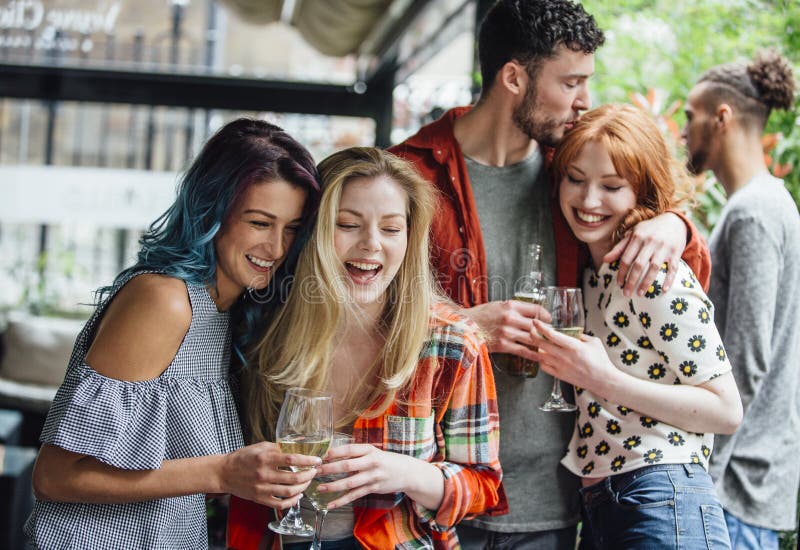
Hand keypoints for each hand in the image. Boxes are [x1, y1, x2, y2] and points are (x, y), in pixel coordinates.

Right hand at [219, 442, 318, 508]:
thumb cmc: (243, 457)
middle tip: (314, 471)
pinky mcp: (259, 499)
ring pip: (290, 491)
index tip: (317, 460)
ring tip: (308, 481)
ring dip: (303, 487)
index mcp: (265, 458)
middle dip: (309, 475)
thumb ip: (278, 447)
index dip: (308, 460)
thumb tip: (298, 445)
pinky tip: (298, 495)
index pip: (292, 459)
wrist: (224, 472)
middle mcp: (264, 474)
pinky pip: (280, 503)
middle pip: (294, 477)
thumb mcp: (260, 446)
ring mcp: (262, 488)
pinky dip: (292, 501)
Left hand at [314, 444, 440, 509]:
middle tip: (315, 471)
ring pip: (350, 482)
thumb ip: (356, 454)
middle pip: (347, 465)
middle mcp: (371, 462)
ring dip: (333, 486)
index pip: (349, 449)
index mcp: (369, 450)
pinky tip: (331, 504)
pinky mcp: (373, 488)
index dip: (334, 452)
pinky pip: (355, 495)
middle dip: (329, 468)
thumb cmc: (385, 460)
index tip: (321, 456)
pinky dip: (342, 500)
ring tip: (319, 488)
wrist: (407, 472)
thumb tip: (332, 455)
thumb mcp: (373, 452)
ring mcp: (372, 476)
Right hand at [462, 300, 549, 359]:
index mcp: (510, 305)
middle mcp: (510, 318)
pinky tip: (540, 357)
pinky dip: (534, 355)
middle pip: (536, 325)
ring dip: (542, 343)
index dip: (545, 315)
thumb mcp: (498, 306)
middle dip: (546, 330)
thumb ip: (514, 309)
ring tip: (548, 346)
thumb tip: (531, 314)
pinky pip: (524, 351)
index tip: (549, 319)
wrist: (464, 327)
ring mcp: (507, 332)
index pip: (536, 309)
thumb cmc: (481, 316)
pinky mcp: (503, 345)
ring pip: (532, 338)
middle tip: (551, 334)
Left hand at [530, 320, 616, 394]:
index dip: (541, 327)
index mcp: (573, 346)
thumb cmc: (601, 361)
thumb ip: (581, 335)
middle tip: (532, 330)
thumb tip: (572, 331)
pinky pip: (544, 366)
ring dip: (537, 348)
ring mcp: (560, 366)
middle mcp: (564, 356)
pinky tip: (545, 356)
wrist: (603, 380)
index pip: (551, 335)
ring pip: (540, 355)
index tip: (536, 322)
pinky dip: (541, 360)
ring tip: (539, 343)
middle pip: (541, 344)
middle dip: (534, 335)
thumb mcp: (594, 342)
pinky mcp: (559, 375)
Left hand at [603, 212, 685, 296]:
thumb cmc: (649, 230)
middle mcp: (650, 242)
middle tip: (626, 293)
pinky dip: (669, 279)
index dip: (621, 272)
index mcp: (637, 237)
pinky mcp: (676, 252)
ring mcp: (664, 247)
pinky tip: (664, 290)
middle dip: (631, 281)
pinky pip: (673, 268)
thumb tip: (605, 260)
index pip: (626, 258)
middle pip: (639, 265)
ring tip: (640, 293)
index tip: (619, 284)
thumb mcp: (633, 234)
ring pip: (654, 267)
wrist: (673, 221)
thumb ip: (619, 248)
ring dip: (647, 282)